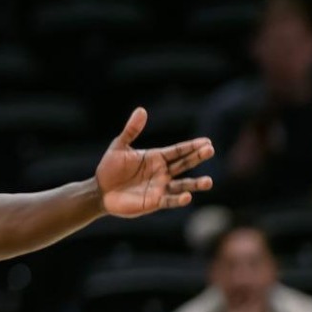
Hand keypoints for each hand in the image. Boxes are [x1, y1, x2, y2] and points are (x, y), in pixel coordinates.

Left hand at [95, 108, 213, 217]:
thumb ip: (131, 130)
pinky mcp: (154, 202)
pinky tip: (187, 197)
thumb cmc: (110, 167)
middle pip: (184, 164)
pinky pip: (169, 201)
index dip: (191, 146)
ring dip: (195, 184)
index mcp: (156, 158)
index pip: (178, 151)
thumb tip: (141, 110)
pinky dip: (178, 200)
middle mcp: (162, 172)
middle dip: (197, 157)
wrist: (100, 190)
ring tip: (208, 182)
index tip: (207, 142)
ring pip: (182, 185)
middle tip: (210, 150)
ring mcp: (160, 187)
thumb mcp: (119, 146)